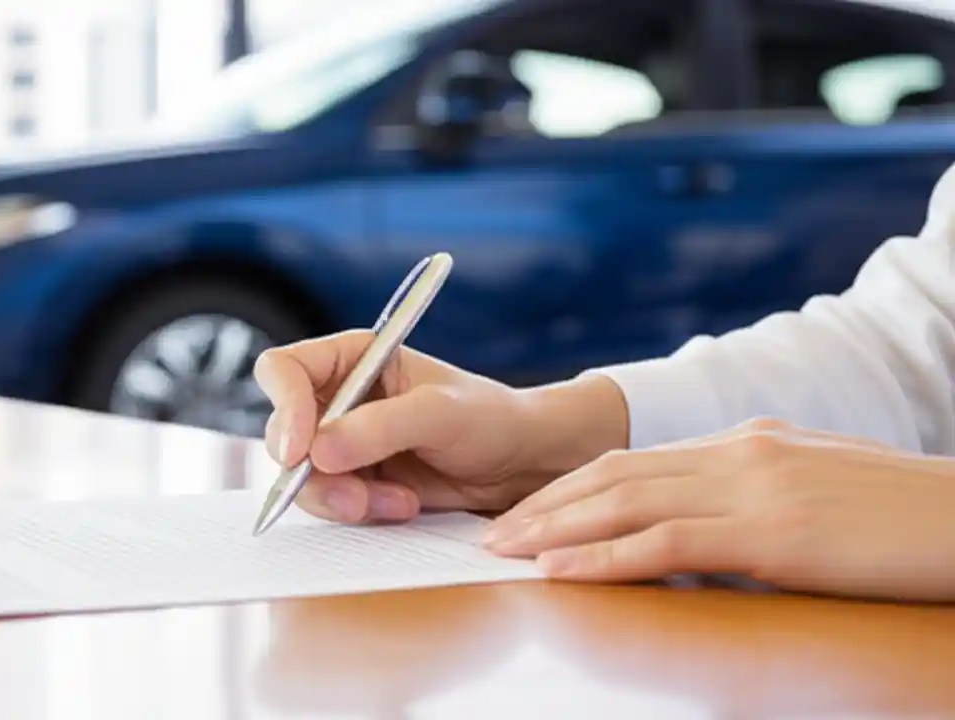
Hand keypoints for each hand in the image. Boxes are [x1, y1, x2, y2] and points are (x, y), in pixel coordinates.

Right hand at [254, 330, 627, 523]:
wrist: (521, 463)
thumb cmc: (490, 418)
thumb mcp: (440, 413)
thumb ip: (381, 427)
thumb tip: (318, 450)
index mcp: (351, 358)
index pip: (283, 370)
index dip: (284, 407)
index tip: (300, 449)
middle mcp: (337, 398)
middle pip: (284, 434)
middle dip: (314, 473)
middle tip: (355, 497)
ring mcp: (342, 444)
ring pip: (303, 477)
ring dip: (343, 500)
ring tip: (399, 502)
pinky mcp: (355, 482)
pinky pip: (331, 504)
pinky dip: (362, 512)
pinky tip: (405, 506)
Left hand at [483, 418, 954, 600]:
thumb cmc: (902, 517)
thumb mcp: (815, 491)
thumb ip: (754, 494)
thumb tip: (705, 523)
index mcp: (745, 443)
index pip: (635, 462)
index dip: (572, 488)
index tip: (527, 514)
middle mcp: (738, 453)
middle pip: (614, 475)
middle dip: (545, 507)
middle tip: (491, 537)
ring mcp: (753, 486)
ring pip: (626, 502)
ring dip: (556, 530)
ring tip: (505, 554)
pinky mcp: (771, 531)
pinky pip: (667, 543)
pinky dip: (604, 557)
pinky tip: (562, 572)